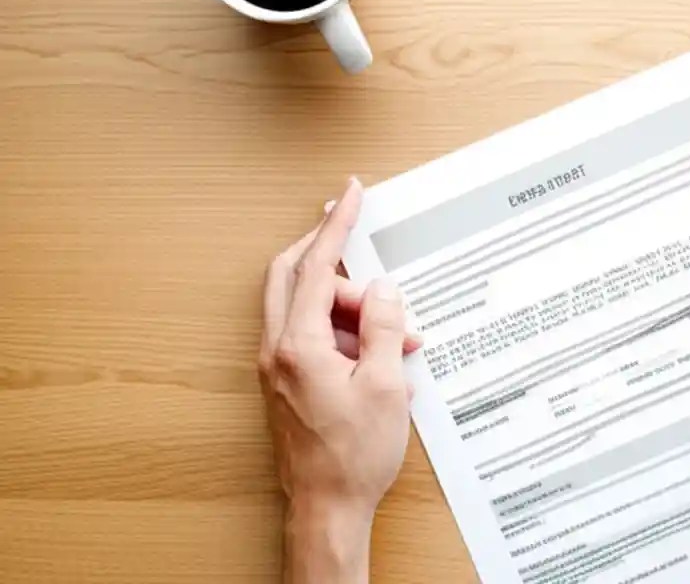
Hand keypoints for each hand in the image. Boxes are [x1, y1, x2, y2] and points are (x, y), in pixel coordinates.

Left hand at [259, 178, 421, 580]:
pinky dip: (344, 333)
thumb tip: (384, 290)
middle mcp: (278, 350)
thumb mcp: (385, 386)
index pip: (318, 267)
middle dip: (337, 262)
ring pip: (306, 307)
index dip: (337, 226)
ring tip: (398, 339)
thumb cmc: (353, 456)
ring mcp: (277, 367)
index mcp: (299, 345)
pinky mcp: (286, 382)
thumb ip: (384, 328)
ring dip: (351, 309)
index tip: (350, 195)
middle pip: (296, 276)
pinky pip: (311, 336)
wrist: (326, 508)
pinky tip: (378, 359)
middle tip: (377, 270)